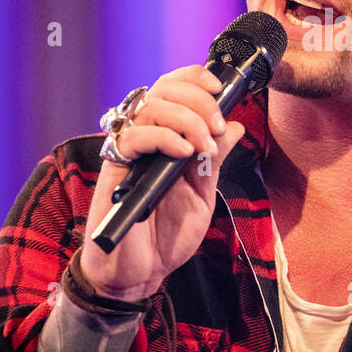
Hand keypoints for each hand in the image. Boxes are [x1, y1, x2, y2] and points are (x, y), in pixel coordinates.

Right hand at [78, 65, 244, 300]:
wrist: (140, 273)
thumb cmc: (166, 235)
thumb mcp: (202, 194)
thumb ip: (214, 161)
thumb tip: (236, 126)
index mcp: (166, 138)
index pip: (174, 89)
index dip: (196, 78)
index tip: (221, 89)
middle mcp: (145, 138)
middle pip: (163, 89)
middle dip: (198, 98)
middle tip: (216, 125)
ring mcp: (129, 151)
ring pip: (149, 106)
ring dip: (186, 118)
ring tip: (203, 146)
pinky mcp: (115, 168)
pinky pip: (133, 137)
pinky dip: (164, 137)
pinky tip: (183, 153)